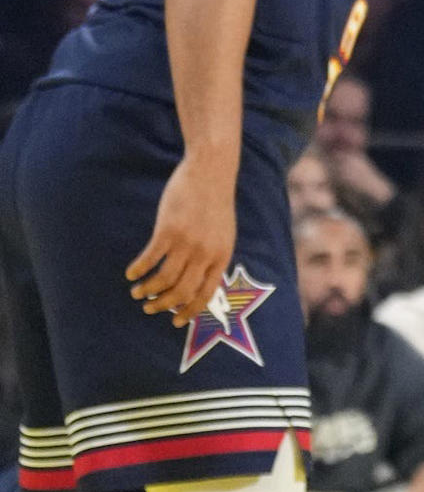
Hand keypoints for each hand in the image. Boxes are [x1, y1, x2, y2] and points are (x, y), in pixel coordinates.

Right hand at [127, 158, 237, 329]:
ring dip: (148, 290)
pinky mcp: (169, 230)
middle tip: (149, 307)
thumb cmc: (215, 202)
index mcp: (221, 256)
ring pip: (164, 279)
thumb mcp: (224, 233)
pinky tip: (131, 273)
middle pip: (181, 291)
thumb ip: (213, 256)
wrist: (211, 170)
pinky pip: (150, 258)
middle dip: (163, 304)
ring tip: (137, 292)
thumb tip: (201, 280)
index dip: (189, 311)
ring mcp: (187, 242)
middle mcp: (205, 253)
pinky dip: (139, 270)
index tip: (175, 321)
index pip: (205, 294)